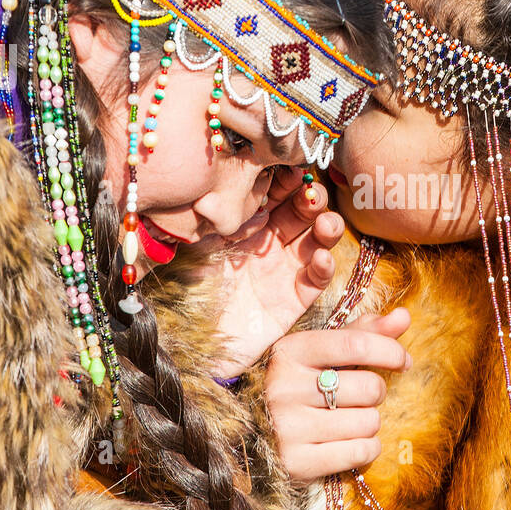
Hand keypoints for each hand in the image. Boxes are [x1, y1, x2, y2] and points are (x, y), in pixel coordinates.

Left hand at [200, 168, 343, 378]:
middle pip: (301, 214)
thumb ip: (215, 211)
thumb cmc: (184, 288)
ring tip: (326, 223)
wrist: (183, 339)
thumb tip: (228, 174)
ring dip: (327, 229)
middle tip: (313, 194)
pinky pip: (314, 281)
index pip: (274, 195)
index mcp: (246, 225)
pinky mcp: (292, 302)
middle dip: (312, 200)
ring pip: (316, 242)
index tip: (292, 170)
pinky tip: (322, 258)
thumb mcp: (195, 242)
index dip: (286, 182)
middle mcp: (268, 244)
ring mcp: (282, 271)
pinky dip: (323, 268)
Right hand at [264, 307, 412, 483]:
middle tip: (360, 396)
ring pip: (369, 422)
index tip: (403, 360)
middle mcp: (283, 388)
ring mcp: (287, 428)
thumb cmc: (299, 385)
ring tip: (347, 419)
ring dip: (369, 422)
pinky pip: (362, 451)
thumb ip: (362, 333)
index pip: (355, 344)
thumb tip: (403, 316)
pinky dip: (366, 448)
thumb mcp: (321, 352)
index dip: (389, 351)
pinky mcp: (296, 463)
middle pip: (369, 387)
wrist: (252, 435)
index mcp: (289, 352)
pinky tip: (348, 441)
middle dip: (376, 392)